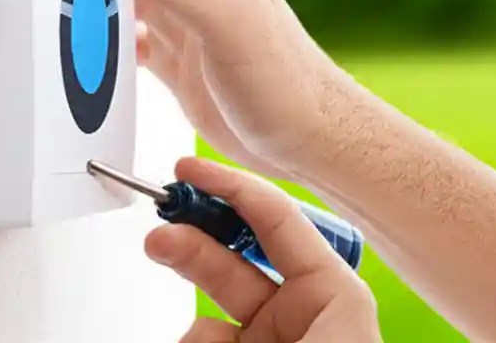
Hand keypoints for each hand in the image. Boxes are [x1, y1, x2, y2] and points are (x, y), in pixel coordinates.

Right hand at [146, 158, 380, 342]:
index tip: (189, 169)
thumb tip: (201, 326)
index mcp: (335, 292)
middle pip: (233, 261)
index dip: (231, 188)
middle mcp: (302, 314)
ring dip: (195, 332)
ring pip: (208, 319)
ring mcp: (271, 342)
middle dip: (193, 244)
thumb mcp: (331, 318)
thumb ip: (261, 300)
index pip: (277, 220)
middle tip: (160, 235)